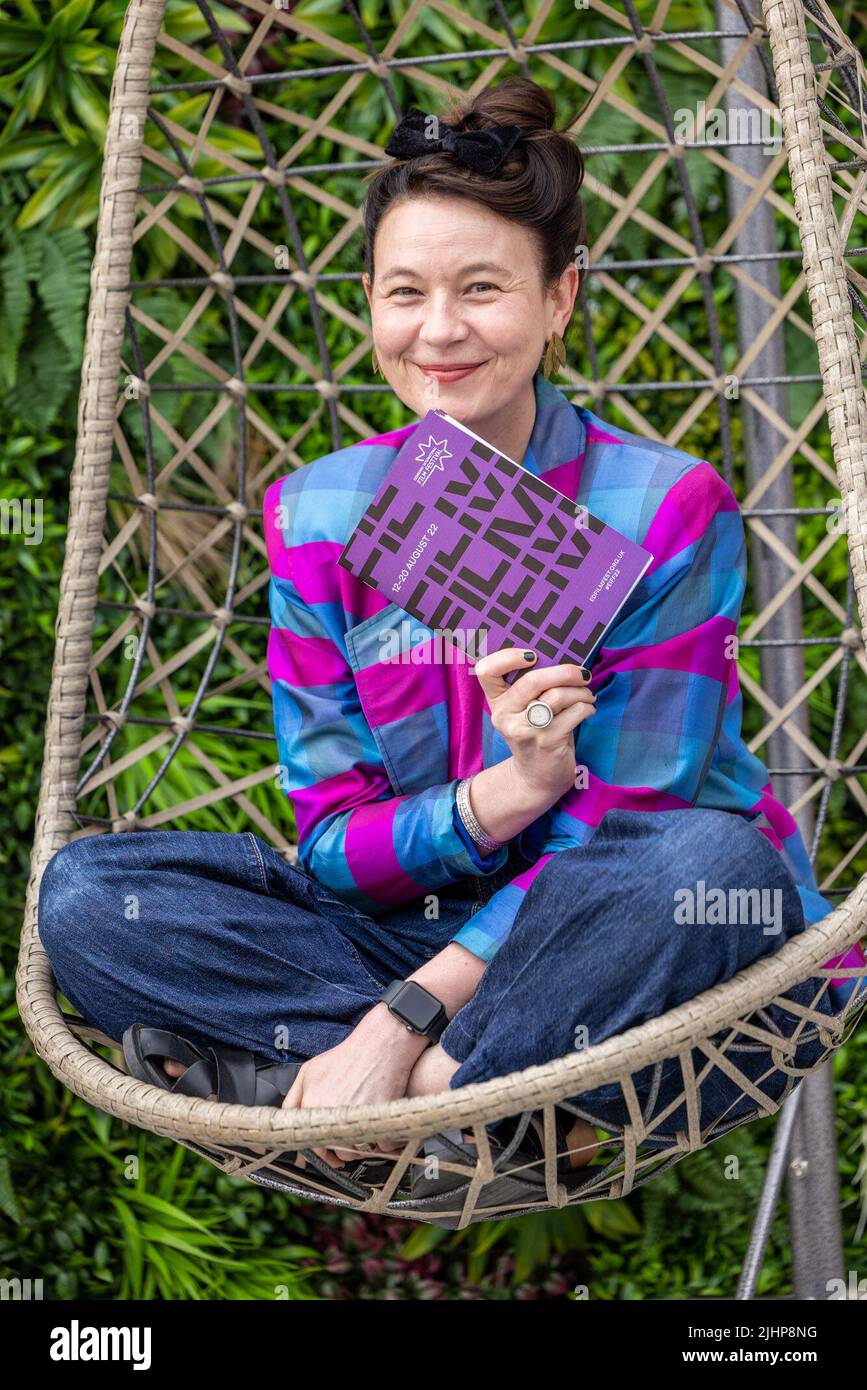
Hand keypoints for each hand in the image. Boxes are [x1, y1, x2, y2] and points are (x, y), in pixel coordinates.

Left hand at [281, 1002, 428, 1167]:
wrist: (378, 1046)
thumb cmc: (345, 1057)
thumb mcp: (308, 1072)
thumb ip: (293, 1099)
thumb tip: (286, 1120)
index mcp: (312, 1108)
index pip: (312, 1148)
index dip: (321, 1149)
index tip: (326, 1147)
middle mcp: (331, 1116)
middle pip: (335, 1153)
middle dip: (341, 1147)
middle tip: (346, 1133)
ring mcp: (355, 1119)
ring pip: (355, 1152)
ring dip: (359, 1146)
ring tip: (361, 1126)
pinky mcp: (378, 1119)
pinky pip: (381, 1145)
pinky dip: (382, 1140)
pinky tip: (378, 1123)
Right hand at [473, 648, 595, 801]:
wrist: (536, 777)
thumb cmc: (535, 734)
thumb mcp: (523, 710)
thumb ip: (532, 687)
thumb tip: (564, 657)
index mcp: (497, 701)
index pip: (486, 670)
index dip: (507, 657)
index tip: (533, 656)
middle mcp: (505, 715)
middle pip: (532, 680)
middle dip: (564, 672)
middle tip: (582, 674)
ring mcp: (524, 730)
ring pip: (557, 696)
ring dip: (581, 692)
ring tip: (588, 695)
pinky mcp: (546, 742)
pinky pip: (574, 713)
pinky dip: (586, 707)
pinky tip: (588, 710)